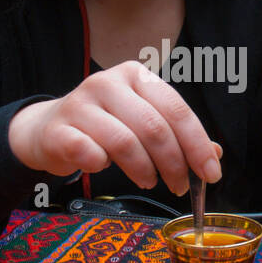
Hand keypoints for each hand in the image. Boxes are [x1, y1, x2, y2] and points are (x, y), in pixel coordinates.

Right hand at [8, 60, 221, 196]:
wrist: (47, 130)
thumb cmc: (103, 127)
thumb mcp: (142, 123)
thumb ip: (177, 135)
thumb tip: (214, 155)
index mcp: (135, 75)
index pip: (176, 109)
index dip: (197, 144)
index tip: (211, 175)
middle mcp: (107, 82)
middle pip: (153, 127)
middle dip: (174, 163)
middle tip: (179, 187)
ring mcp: (79, 104)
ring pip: (124, 141)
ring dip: (144, 170)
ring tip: (148, 181)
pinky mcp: (57, 129)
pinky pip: (88, 152)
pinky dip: (103, 166)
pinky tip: (105, 168)